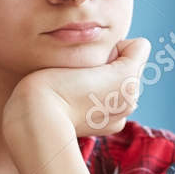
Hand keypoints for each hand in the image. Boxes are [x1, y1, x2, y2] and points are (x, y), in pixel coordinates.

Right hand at [2, 37, 150, 147]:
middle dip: (111, 65)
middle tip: (82, 76)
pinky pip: (111, 101)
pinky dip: (100, 100)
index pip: (136, 46)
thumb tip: (120, 54)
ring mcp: (122, 114)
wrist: (38, 120)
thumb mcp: (86, 55)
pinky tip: (80, 105)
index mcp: (130, 77)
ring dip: (105, 82)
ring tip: (78, 90)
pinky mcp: (110, 126)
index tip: (93, 60)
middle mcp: (133, 98)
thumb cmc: (55, 83)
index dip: (114, 47)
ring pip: (119, 82)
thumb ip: (114, 49)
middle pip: (128, 65)